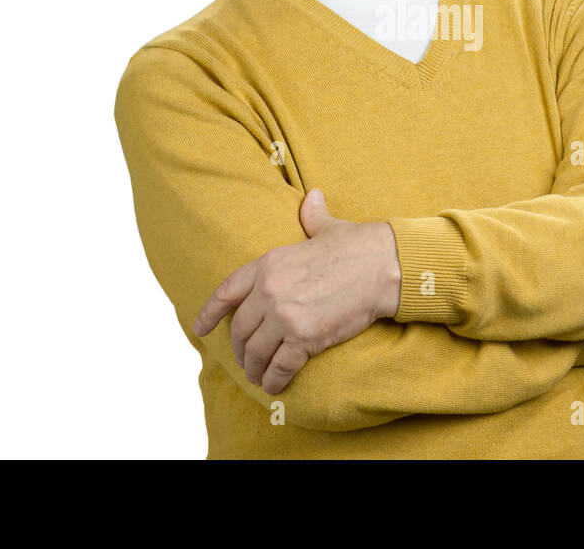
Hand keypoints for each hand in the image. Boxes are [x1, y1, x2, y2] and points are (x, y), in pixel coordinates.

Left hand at [192, 189, 401, 393]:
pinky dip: (274, 380)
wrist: (383, 265)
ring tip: (258, 377)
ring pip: (256, 352)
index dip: (210, 312)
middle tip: (246, 360)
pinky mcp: (305, 338)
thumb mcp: (326, 227)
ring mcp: (285, 316)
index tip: (200, 328)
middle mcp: (270, 290)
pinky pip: (280, 366)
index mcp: (269, 263)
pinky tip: (274, 386)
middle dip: (240, 349)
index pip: (227, 291)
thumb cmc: (358, 245)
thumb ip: (312, 216)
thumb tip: (313, 197)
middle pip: (241, 329)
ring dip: (254, 369)